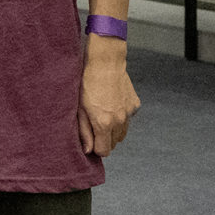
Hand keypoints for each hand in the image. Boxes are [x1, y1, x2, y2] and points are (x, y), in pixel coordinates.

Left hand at [78, 38, 138, 156]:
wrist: (105, 63)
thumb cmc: (86, 84)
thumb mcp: (79, 108)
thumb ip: (84, 132)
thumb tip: (87, 151)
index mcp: (104, 124)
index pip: (104, 151)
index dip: (96, 148)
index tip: (90, 140)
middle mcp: (119, 121)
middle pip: (114, 143)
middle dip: (104, 139)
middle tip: (94, 125)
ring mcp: (129, 113)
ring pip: (122, 132)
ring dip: (113, 129)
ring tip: (102, 114)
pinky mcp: (135, 105)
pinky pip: (128, 118)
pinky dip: (121, 116)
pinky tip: (111, 103)